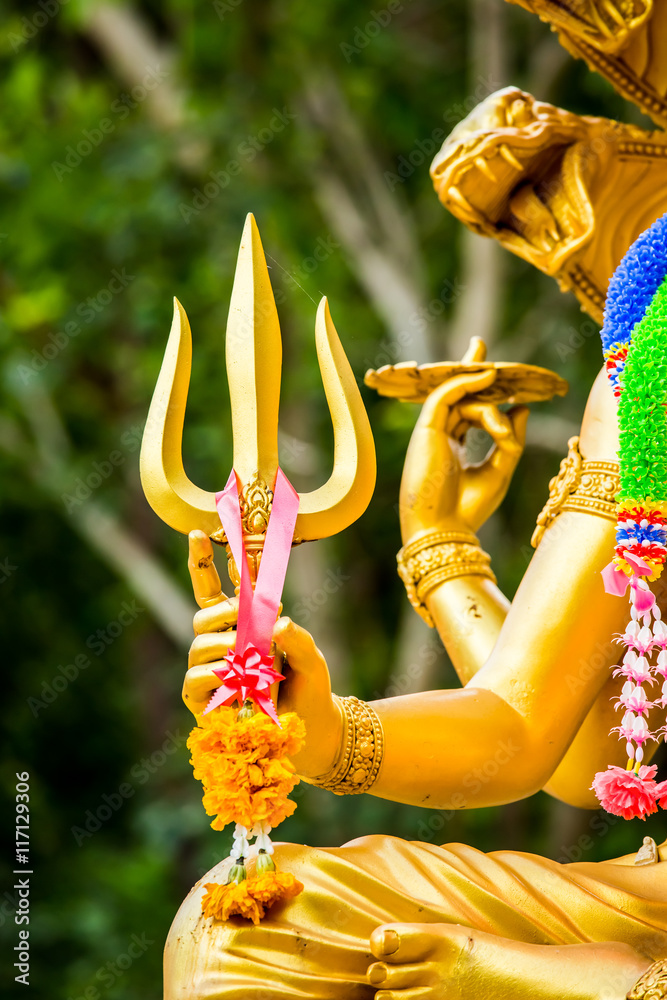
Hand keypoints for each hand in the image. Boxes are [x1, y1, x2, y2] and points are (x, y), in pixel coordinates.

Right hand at [182, 531, 342, 778]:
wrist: (312, 732)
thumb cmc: (310, 688)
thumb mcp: (311, 656)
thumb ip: (295, 635)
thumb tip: (273, 621)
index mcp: (241, 624)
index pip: (212, 588)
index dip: (202, 560)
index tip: (197, 531)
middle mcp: (220, 643)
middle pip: (203, 613)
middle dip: (225, 613)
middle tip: (251, 624)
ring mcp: (208, 670)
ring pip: (200, 643)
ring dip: (228, 647)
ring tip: (252, 660)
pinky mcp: (201, 698)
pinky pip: (195, 677)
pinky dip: (215, 675)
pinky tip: (234, 680)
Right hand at [399, 338, 528, 542]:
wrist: (444, 529)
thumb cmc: (468, 509)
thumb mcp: (500, 470)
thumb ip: (511, 439)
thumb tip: (521, 407)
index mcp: (452, 450)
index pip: (465, 411)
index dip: (476, 389)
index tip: (493, 371)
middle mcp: (439, 438)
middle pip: (456, 396)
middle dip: (468, 370)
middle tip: (479, 344)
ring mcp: (430, 434)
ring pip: (457, 398)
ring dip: (482, 392)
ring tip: (502, 381)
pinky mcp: (425, 431)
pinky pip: (444, 397)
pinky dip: (465, 384)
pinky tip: (487, 376)